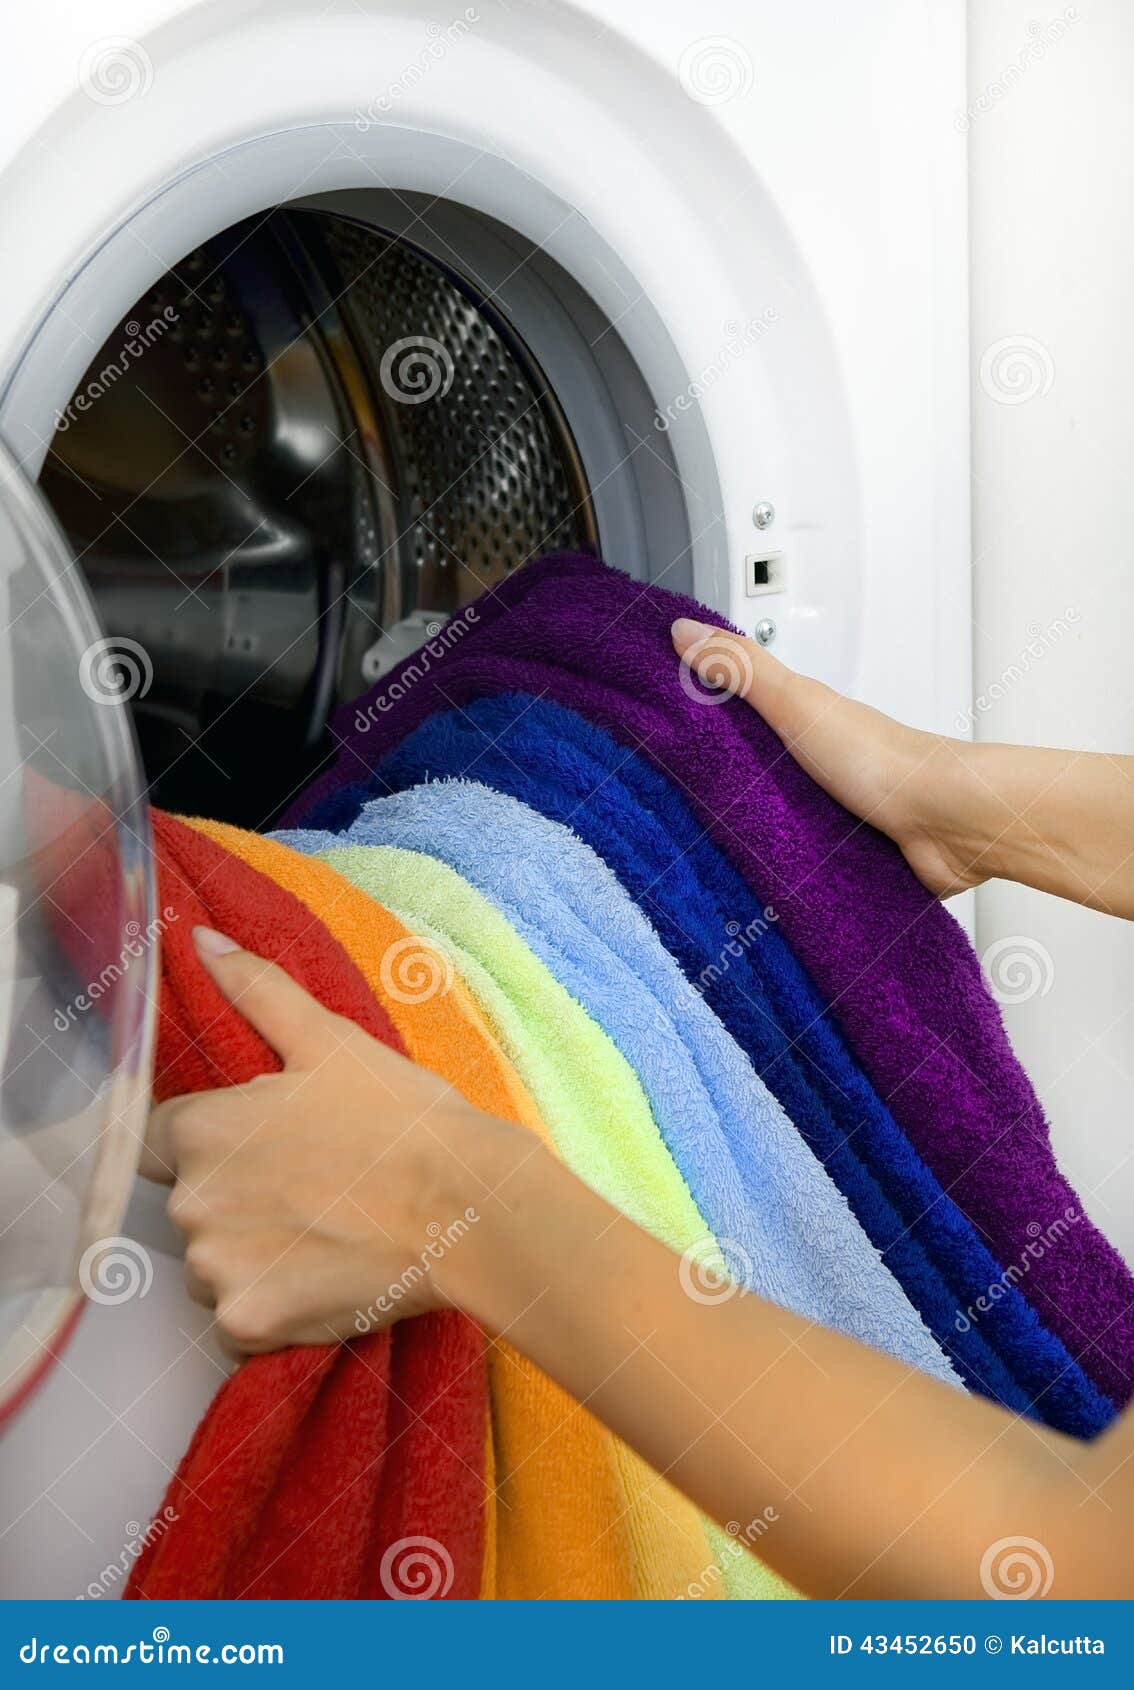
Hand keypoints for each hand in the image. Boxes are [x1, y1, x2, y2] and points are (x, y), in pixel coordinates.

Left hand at [145, 926, 514, 1352]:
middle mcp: (190, 1203)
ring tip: (323, 1229)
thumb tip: (200, 942)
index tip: (267, 1145)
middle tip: (312, 1182)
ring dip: (250, 1251)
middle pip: (187, 1204)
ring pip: (211, 1263)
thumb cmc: (403, 1119)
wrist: (467, 1208)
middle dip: (235, 1195)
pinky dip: (271, 1300)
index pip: (158, 1139)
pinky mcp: (247, 1324)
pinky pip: (236, 1317)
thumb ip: (254, 989)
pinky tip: (323, 1272)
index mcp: (199, 1129)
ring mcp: (217, 1270)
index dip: (215, 1139)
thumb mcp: (329, 1040)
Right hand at [670, 619, 984, 896]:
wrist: (947, 824)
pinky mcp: (853, 855)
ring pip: (781, 814)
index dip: (705, 707)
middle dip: (721, 778)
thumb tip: (685, 630)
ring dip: (754, 827)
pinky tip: (761, 879)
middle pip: (760, 765)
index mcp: (808, 721)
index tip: (660, 711)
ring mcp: (839, 810)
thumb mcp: (797, 704)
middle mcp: (822, 763)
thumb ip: (744, 669)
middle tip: (669, 792)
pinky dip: (788, 868)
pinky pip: (808, 861)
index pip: (746, 708)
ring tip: (703, 843)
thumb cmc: (883, 761)